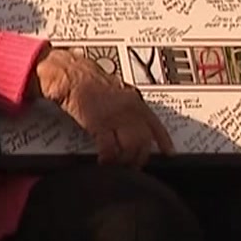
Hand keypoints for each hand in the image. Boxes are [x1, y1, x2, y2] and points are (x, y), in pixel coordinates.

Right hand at [33, 48, 173, 165]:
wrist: (71, 76)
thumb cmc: (88, 81)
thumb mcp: (116, 90)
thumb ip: (127, 105)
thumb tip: (132, 119)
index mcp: (135, 101)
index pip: (155, 124)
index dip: (163, 140)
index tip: (169, 152)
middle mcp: (130, 109)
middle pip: (144, 141)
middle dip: (140, 157)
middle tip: (134, 165)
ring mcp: (116, 117)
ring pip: (131, 147)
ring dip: (126, 160)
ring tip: (119, 165)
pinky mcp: (100, 125)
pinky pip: (110, 149)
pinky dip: (109, 159)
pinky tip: (104, 161)